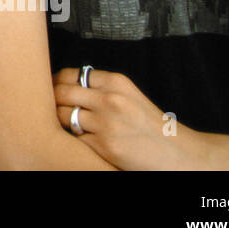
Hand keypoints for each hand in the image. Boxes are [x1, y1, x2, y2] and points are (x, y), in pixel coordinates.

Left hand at [53, 67, 194, 169]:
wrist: (178, 154)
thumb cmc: (152, 127)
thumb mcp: (129, 96)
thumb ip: (102, 89)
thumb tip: (66, 86)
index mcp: (116, 82)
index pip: (70, 74)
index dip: (57, 83)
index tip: (52, 89)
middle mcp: (110, 99)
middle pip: (61, 92)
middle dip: (52, 100)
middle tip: (50, 107)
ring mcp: (106, 123)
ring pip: (63, 116)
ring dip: (61, 122)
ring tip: (66, 125)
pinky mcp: (104, 146)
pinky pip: (74, 139)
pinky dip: (74, 141)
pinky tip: (83, 141)